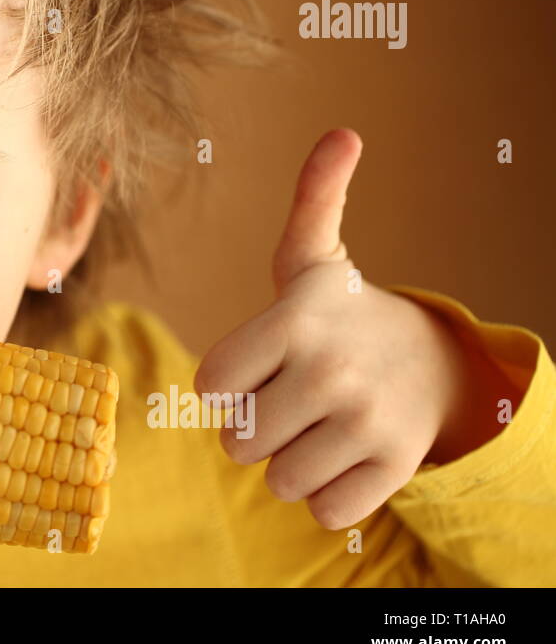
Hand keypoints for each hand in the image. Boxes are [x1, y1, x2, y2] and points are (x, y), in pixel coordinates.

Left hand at [194, 129, 471, 529]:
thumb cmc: (343, 313)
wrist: (432, 363)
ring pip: (277, 479)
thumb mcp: (314, 257)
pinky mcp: (393, 469)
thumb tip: (343, 133)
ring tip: (316, 423)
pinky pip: (323, 510)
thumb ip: (311, 200)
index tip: (256, 364)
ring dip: (289, 460)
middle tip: (288, 397)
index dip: (227, 383)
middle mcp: (331, 371)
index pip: (210, 386)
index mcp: (295, 320)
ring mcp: (367, 423)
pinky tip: (344, 455)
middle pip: (236, 443)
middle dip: (253, 427)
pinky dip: (327, 492)